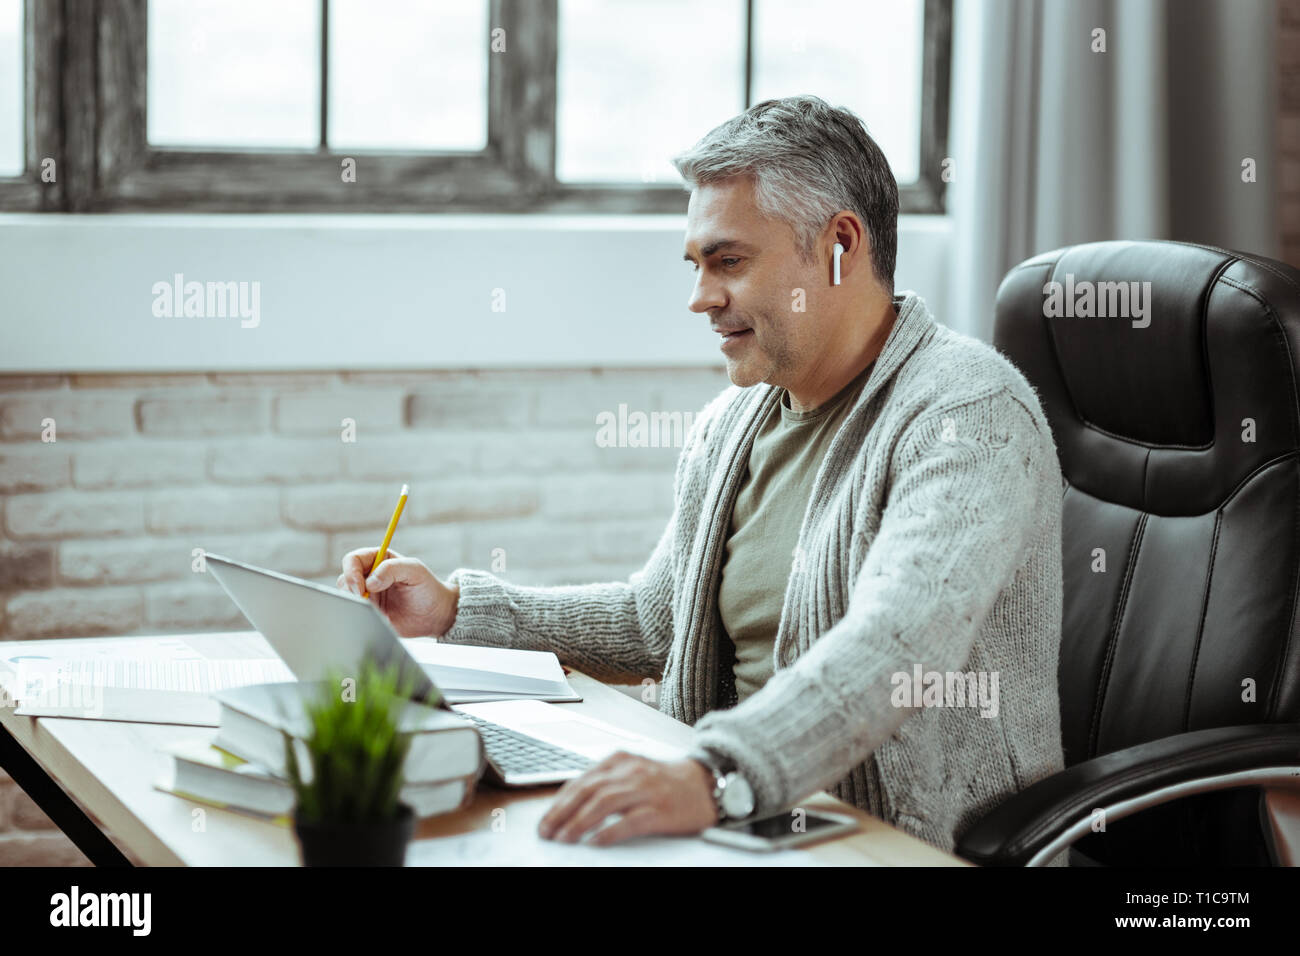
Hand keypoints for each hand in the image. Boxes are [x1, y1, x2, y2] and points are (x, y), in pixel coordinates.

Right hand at [336, 547, 459, 636]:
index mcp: (379, 560)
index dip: (351, 572)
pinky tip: (380, 619)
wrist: (436, 615)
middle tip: (365, 600)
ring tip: (376, 610)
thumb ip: (392, 569)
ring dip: (357, 604)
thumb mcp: (415, 571)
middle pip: (345, 579)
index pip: (353, 560)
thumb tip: (370, 582)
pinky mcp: (370, 613)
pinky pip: (357, 614)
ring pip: (347, 597)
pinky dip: (363, 617)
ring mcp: (368, 596)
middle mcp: (370, 576)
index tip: (361, 587)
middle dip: (351, 590)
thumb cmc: (428, 588)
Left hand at [537, 752, 718, 844]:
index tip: (544, 821)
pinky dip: (610, 831)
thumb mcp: (632, 772)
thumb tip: (570, 807)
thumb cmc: (665, 782)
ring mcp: (647, 789)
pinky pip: (631, 820)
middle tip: (546, 832)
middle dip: (563, 813)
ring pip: (605, 803)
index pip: (581, 781)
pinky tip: (596, 842)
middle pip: (589, 790)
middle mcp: (631, 771)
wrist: (706, 784)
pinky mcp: (661, 810)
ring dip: (580, 822)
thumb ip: (606, 782)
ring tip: (564, 838)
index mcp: (620, 760)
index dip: (559, 802)